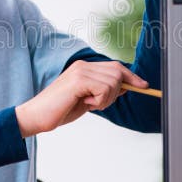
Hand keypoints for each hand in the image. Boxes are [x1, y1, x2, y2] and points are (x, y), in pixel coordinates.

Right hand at [15, 61, 148, 136]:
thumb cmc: (59, 110)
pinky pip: (104, 89)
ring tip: (88, 104)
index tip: (145, 86)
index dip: (132, 76)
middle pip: (118, 73)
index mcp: (84, 68)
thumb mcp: (86, 100)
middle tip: (97, 103)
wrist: (36, 117)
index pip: (116, 67)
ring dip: (106, 100)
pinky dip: (100, 101)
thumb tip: (126, 86)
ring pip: (113, 82)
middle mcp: (83, 65)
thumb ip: (103, 91)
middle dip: (116, 92)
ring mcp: (81, 71)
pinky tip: (84, 104)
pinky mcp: (78, 80)